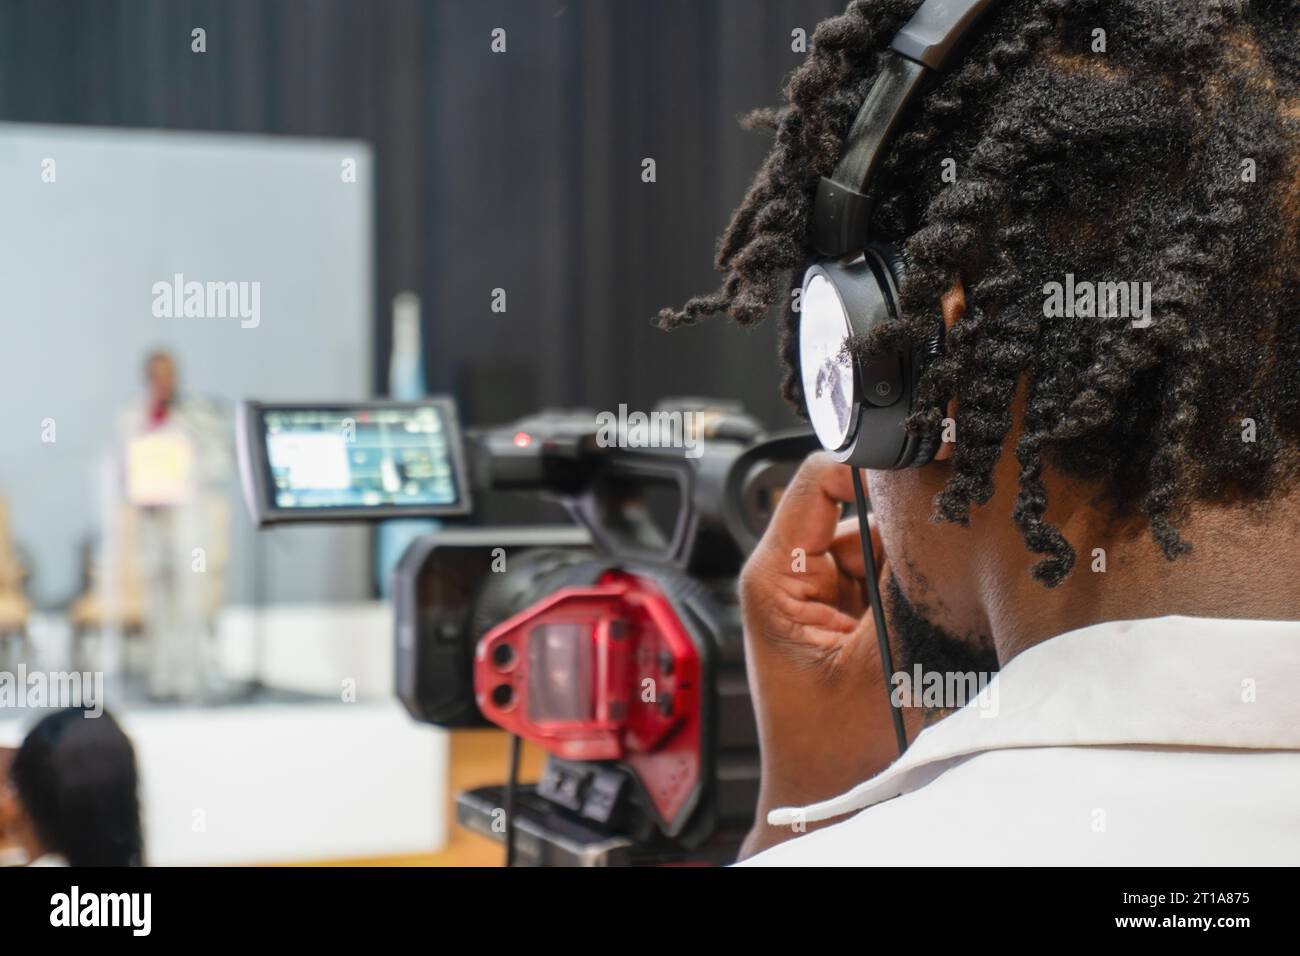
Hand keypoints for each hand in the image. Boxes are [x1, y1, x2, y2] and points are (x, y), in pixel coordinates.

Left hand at [736, 452, 919, 857]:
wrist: (823, 796)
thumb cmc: (828, 745)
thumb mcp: (874, 659)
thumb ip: (903, 586)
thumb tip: (936, 522)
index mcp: (775, 575)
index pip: (817, 479)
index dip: (868, 463)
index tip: (923, 465)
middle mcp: (793, 573)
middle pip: (856, 508)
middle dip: (903, 524)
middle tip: (946, 541)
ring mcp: (821, 591)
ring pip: (881, 541)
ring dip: (913, 560)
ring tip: (935, 594)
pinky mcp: (846, 611)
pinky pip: (888, 574)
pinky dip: (913, 585)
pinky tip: (932, 609)